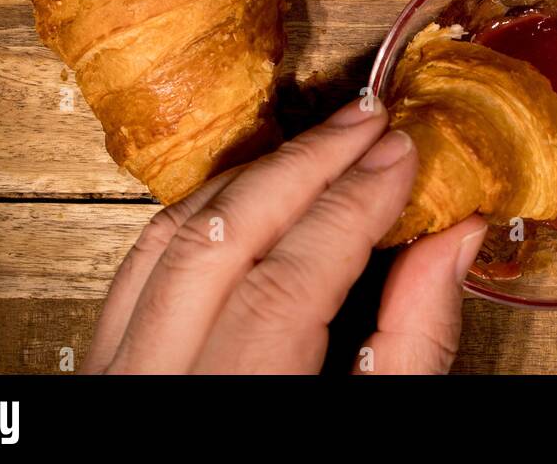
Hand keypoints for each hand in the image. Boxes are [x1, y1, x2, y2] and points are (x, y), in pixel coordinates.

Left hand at [83, 98, 486, 373]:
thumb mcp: (381, 440)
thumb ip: (415, 341)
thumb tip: (452, 239)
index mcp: (234, 409)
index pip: (295, 274)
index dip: (356, 201)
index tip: (402, 154)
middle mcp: (156, 389)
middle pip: (226, 237)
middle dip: (306, 164)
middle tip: (368, 123)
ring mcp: (116, 378)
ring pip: (170, 238)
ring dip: (253, 176)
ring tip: (320, 143)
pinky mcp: (104, 371)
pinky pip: (143, 264)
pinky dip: (206, 214)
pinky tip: (254, 192)